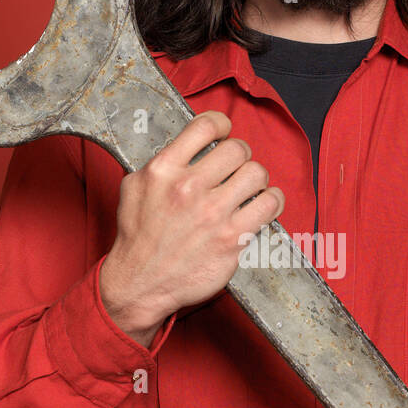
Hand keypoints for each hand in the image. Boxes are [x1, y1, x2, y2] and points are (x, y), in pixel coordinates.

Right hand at [99, 111, 285, 343]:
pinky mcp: (232, 239)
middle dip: (240, 156)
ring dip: (257, 178)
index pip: (206, 126)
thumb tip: (189, 145)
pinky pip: (270, 205)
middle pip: (238, 149)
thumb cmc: (138, 237)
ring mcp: (213, 214)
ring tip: (249, 187)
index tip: (225, 133)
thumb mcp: (134, 187)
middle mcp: (189, 188)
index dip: (222, 125)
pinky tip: (263, 204)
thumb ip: (162, 162)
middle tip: (236, 168)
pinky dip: (272, 201)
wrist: (140, 283)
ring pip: (257, 173)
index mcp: (164, 170)